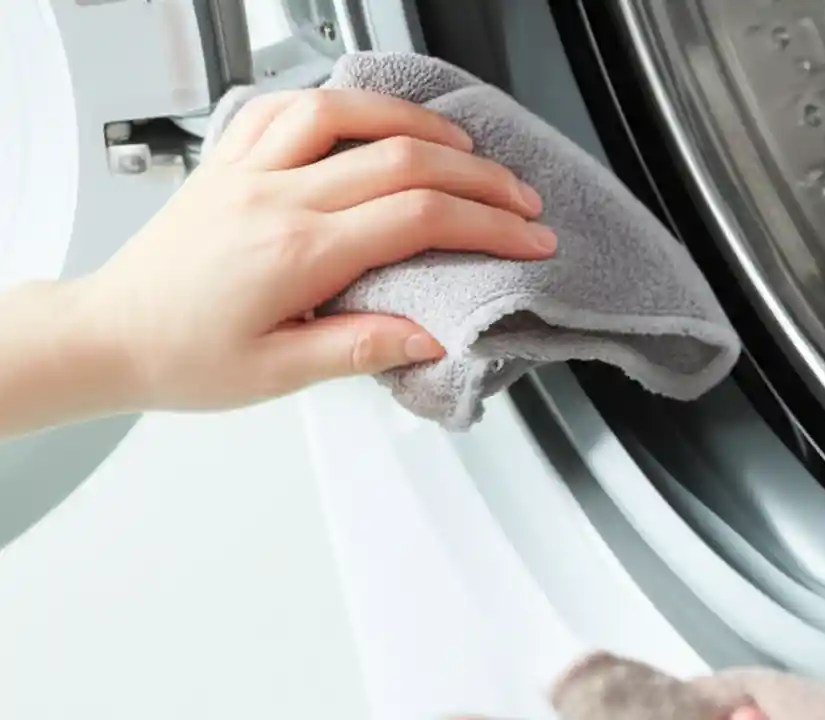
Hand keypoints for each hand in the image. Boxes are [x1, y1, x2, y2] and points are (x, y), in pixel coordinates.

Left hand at [80, 87, 554, 410]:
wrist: (109, 334)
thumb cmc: (183, 356)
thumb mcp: (278, 374)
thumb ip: (359, 349)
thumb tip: (432, 336)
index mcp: (295, 252)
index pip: (418, 218)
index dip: (488, 224)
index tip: (529, 238)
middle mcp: (275, 197)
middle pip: (402, 159)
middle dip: (478, 177)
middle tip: (521, 199)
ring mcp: (249, 169)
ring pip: (347, 113)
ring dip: (417, 124)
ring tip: (463, 147)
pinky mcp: (230, 160)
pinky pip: (288, 105)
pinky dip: (341, 102)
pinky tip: (369, 116)